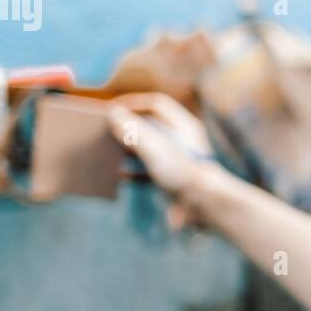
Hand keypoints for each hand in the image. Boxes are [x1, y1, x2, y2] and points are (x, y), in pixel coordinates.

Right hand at [106, 92, 230, 228]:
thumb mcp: (155, 148)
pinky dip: (133, 171)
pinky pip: (148, 171)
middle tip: (105, 127)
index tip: (112, 108)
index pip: (156, 104)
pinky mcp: (173, 180)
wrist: (205, 207)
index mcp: (183, 126)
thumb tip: (114, 113)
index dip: (133, 103)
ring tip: (107, 149)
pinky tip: (118, 174)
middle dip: (128, 126)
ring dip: (128, 148)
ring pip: (148, 148)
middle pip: (151, 125)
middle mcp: (182, 140)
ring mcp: (178, 160)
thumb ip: (133, 130)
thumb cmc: (184, 174)